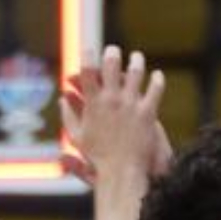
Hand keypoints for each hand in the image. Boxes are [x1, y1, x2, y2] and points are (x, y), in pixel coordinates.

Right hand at [61, 46, 172, 184]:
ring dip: (136, 61)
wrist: (120, 170)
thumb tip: (62, 100)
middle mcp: (112, 100)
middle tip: (112, 49)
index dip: (87, 57)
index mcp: (93, 104)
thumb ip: (68, 116)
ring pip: (136, 73)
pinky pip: (155, 89)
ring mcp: (131, 104)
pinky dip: (156, 80)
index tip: (88, 49)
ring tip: (136, 56)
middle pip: (111, 66)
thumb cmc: (97, 157)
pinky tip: (157, 75)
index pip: (88, 73)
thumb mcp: (77, 137)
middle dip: (111, 54)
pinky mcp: (147, 112)